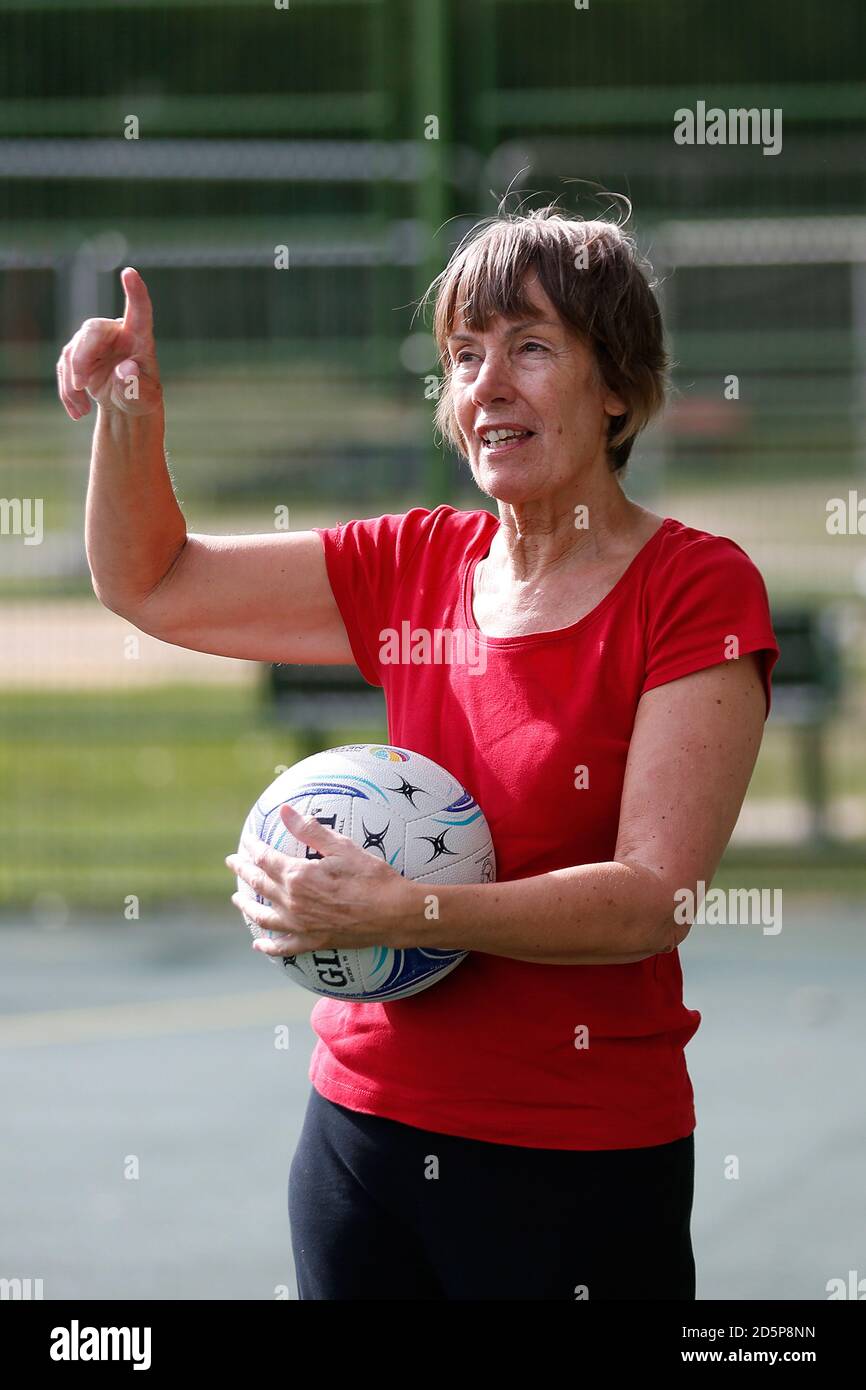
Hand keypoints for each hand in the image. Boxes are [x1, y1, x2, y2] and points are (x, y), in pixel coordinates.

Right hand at [56, 266, 162, 419]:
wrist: (126, 405)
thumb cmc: (141, 396)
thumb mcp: (144, 398)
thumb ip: (137, 384)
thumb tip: (126, 368)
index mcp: (139, 337)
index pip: (139, 310)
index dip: (135, 292)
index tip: (130, 273)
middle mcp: (116, 332)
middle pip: (92, 331)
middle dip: (82, 357)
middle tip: (82, 385)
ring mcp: (94, 341)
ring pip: (73, 350)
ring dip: (73, 381)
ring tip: (83, 411)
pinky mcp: (78, 353)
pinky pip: (65, 367)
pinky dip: (68, 391)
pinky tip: (78, 412)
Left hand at [225, 803, 421, 956]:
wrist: (393, 914)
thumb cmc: (371, 877)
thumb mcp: (342, 848)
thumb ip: (310, 830)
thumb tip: (285, 810)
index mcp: (298, 875)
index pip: (265, 858)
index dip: (252, 848)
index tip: (246, 840)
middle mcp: (292, 901)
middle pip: (258, 884)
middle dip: (243, 871)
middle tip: (232, 862)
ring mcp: (300, 924)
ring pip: (263, 916)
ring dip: (247, 906)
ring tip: (237, 899)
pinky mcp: (313, 941)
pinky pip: (283, 946)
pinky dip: (268, 946)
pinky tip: (259, 944)